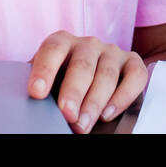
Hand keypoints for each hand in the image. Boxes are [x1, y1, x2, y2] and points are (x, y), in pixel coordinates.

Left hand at [27, 31, 146, 133]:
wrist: (87, 80)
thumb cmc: (61, 82)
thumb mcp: (48, 81)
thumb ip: (41, 87)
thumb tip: (30, 104)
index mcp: (62, 42)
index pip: (53, 49)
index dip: (44, 70)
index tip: (36, 92)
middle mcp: (88, 44)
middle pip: (82, 65)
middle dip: (74, 92)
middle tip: (67, 114)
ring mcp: (112, 52)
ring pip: (107, 74)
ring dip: (95, 102)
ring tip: (83, 124)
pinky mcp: (133, 63)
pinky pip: (135, 76)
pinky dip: (123, 96)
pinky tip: (108, 113)